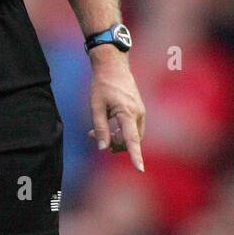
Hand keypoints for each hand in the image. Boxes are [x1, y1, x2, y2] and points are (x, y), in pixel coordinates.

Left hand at [87, 50, 145, 171]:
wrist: (113, 65)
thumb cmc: (102, 84)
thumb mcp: (96, 106)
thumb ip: (100, 128)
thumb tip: (103, 148)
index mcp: (127, 113)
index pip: (132, 140)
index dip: (135, 156)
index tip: (139, 169)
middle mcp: (138, 113)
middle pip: (130, 140)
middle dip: (115, 144)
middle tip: (93, 136)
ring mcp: (140, 111)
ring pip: (131, 134)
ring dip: (116, 137)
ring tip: (95, 131)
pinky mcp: (139, 109)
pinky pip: (132, 127)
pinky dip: (120, 130)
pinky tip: (106, 124)